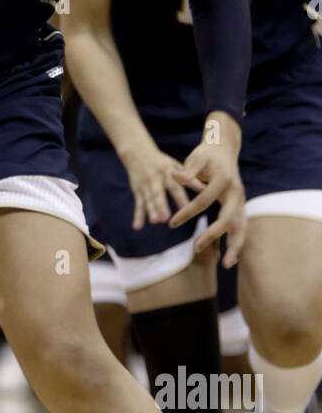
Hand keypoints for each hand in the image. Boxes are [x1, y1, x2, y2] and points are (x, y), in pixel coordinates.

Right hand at [123, 142, 196, 230]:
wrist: (138, 152)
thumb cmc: (163, 163)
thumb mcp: (176, 166)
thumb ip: (189, 179)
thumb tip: (207, 189)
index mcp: (168, 173)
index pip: (176, 186)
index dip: (181, 197)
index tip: (189, 208)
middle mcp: (155, 179)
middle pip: (158, 194)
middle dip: (161, 205)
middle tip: (166, 218)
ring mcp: (145, 185)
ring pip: (148, 200)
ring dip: (151, 211)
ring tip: (155, 221)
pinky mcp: (137, 191)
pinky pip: (138, 205)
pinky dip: (137, 216)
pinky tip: (137, 227)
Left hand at [168, 120, 245, 266]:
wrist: (225, 148)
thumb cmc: (207, 154)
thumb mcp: (196, 158)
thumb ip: (186, 171)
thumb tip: (173, 175)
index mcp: (224, 180)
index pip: (204, 200)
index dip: (187, 212)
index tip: (171, 223)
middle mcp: (236, 193)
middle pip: (229, 218)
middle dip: (214, 234)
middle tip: (196, 248)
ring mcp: (241, 201)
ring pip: (241, 227)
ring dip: (235, 246)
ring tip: (227, 264)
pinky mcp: (240, 207)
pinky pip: (240, 228)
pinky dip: (237, 243)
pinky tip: (230, 259)